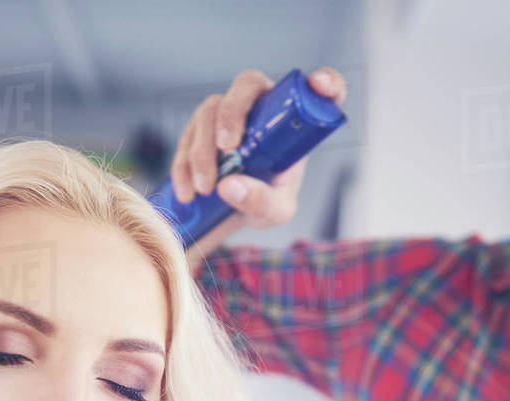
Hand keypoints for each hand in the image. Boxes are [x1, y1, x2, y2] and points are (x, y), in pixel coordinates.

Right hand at [173, 67, 347, 257]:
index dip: (327, 81)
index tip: (321, 86)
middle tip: (228, 147)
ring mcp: (227, 113)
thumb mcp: (275, 210)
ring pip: (210, 109)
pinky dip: (182, 164)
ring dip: (203, 147)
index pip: (319, 87)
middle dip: (233, 112)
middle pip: (247, 86)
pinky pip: (187, 135)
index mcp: (292, 120)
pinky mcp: (200, 128)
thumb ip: (261, 201)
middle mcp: (261, 107)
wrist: (233, 211)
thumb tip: (228, 186)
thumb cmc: (266, 200)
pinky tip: (187, 191)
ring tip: (205, 188)